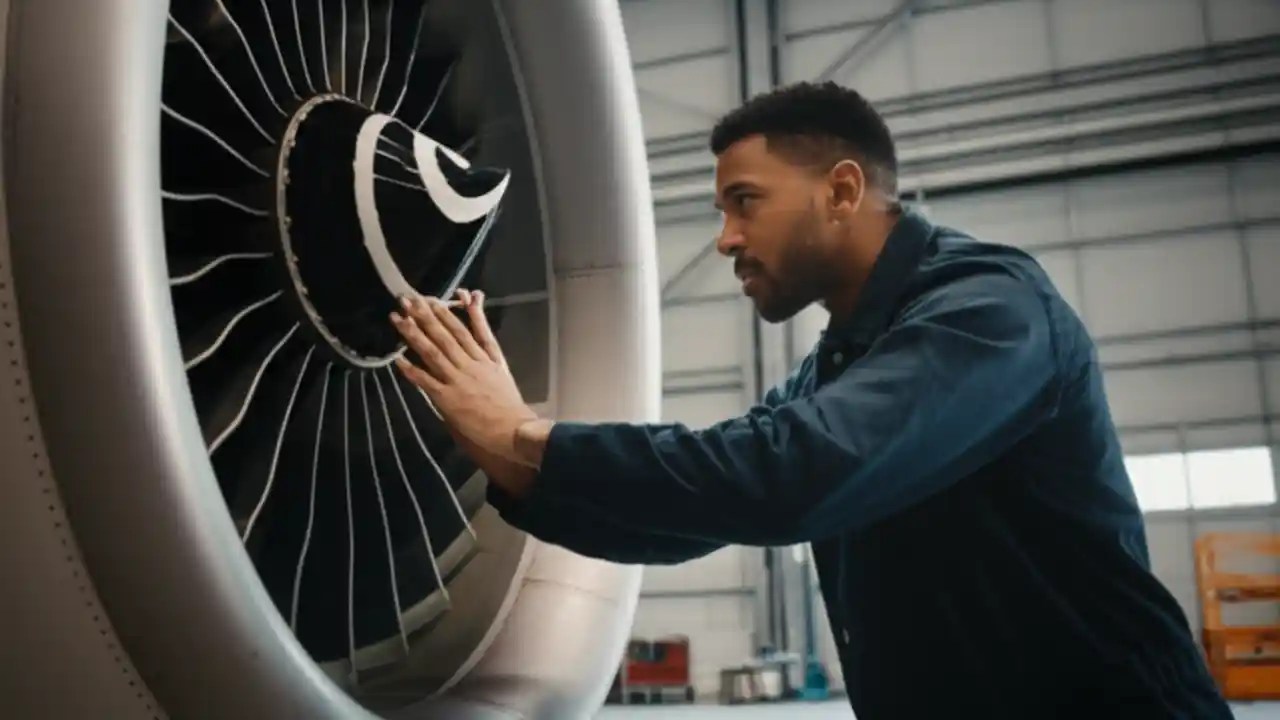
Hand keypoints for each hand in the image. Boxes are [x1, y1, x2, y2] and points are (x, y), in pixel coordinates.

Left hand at [391, 289, 548, 485]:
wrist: (515, 429)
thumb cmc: (509, 403)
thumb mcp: (502, 368)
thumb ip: (488, 348)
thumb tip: (477, 335)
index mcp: (485, 357)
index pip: (465, 329)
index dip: (447, 313)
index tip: (433, 299)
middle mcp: (471, 364)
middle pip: (445, 335)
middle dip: (425, 315)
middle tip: (408, 299)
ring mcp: (458, 380)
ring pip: (433, 352)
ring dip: (414, 334)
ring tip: (399, 319)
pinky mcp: (448, 399)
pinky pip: (426, 381)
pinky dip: (411, 370)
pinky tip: (398, 359)